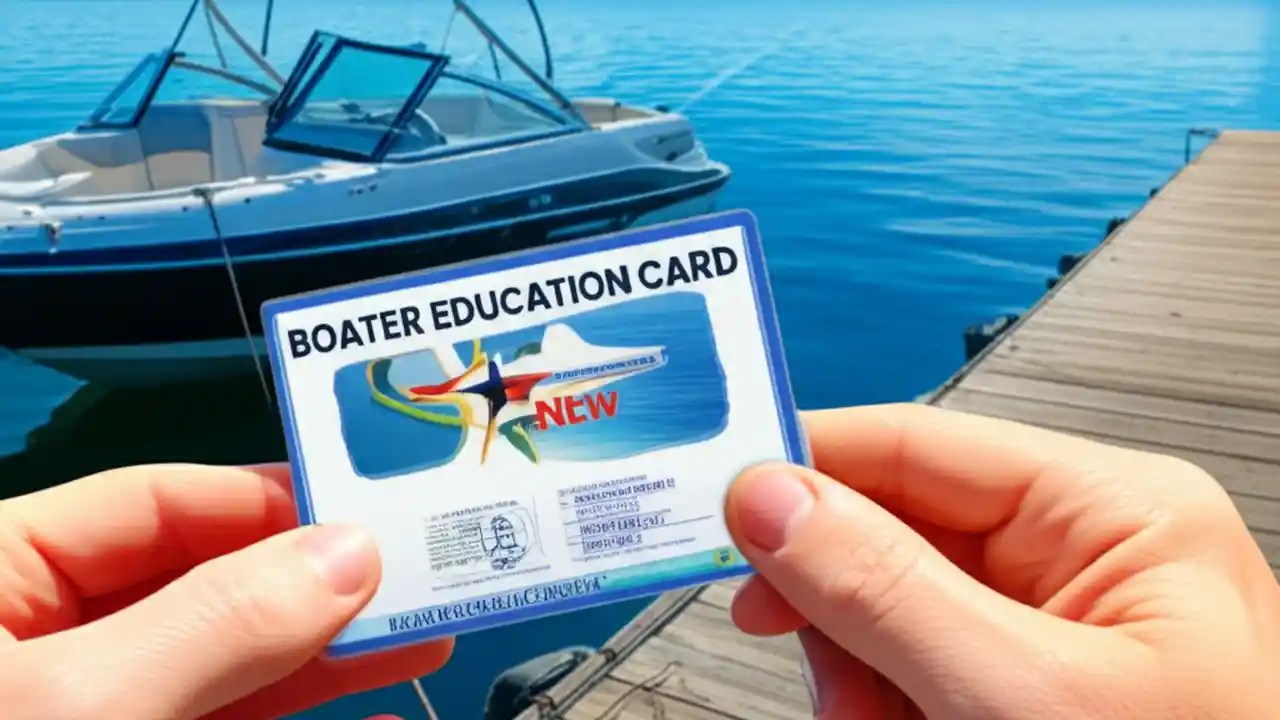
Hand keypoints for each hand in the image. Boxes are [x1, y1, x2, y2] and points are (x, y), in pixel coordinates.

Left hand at [0, 464, 451, 718]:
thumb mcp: (77, 706)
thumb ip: (214, 625)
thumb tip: (345, 553)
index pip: (157, 505)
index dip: (269, 502)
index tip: (376, 514)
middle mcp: (48, 642)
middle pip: (208, 584)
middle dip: (316, 584)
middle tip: (422, 582)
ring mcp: (94, 711)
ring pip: (229, 667)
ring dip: (327, 658)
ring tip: (421, 642)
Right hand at [725, 404, 1279, 718]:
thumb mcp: (1023, 698)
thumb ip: (889, 591)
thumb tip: (775, 502)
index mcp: (1119, 515)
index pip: (919, 442)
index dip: (807, 460)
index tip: (719, 493)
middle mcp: (1087, 558)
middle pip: (892, 528)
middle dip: (833, 599)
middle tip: (780, 631)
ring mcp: (1055, 629)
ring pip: (889, 607)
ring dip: (852, 669)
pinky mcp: (1028, 691)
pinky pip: (914, 667)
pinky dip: (881, 702)